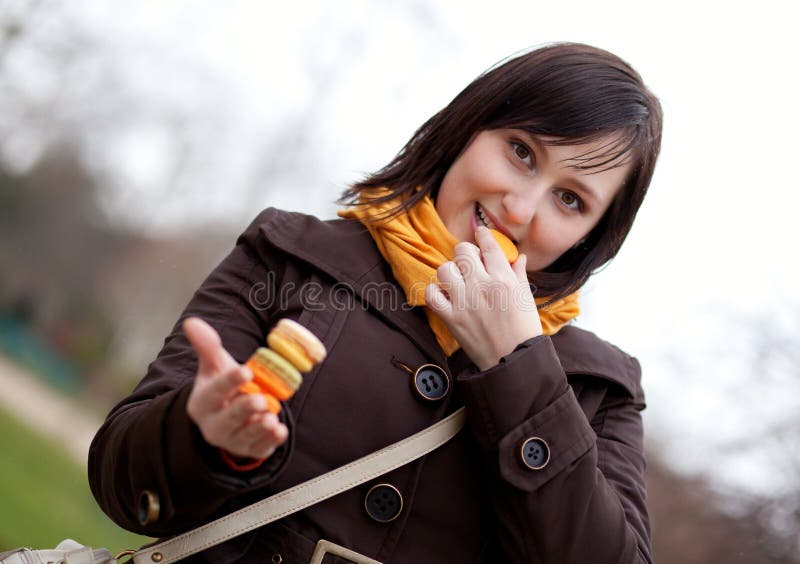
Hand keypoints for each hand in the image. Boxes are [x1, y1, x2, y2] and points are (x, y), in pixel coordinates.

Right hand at [183, 316, 287, 459]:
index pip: (214, 392)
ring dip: (259, 428)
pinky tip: (280, 431)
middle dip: (244, 409)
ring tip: (271, 418)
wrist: (230, 417)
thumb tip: (191, 321)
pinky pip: (261, 448)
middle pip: (228, 419)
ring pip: (245, 437)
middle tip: (260, 399)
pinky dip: (270, 441)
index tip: (245, 370)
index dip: (229, 382)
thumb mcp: (214, 366)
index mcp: (202, 403)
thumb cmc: (222, 387)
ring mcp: (233, 440)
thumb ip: (207, 346)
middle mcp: (214, 426)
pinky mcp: (251, 449)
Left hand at [425, 226, 541, 370]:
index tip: (480, 234)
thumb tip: (518, 257)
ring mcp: (464, 301)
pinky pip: (431, 294)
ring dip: (451, 272)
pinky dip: (435, 292)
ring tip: (458, 281)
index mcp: (504, 278)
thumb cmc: (523, 330)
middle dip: (466, 254)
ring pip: (445, 269)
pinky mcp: (451, 318)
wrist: (513, 361)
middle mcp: (482, 286)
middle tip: (470, 263)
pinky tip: (446, 295)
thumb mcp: (526, 298)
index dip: (483, 235)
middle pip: (462, 251)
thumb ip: (519, 274)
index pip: (488, 245)